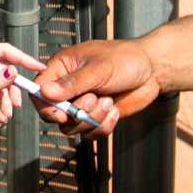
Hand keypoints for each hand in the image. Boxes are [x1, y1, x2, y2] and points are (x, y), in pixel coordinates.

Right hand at [36, 37, 163, 134]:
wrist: (153, 70)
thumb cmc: (126, 59)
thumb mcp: (98, 69)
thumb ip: (72, 83)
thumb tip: (45, 92)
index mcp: (62, 68)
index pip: (39, 91)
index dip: (45, 106)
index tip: (61, 113)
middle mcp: (68, 87)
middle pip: (54, 114)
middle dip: (75, 113)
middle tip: (94, 99)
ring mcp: (82, 103)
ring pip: (72, 127)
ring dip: (92, 119)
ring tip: (109, 102)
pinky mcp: (96, 116)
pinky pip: (90, 132)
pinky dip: (103, 125)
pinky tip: (115, 110)